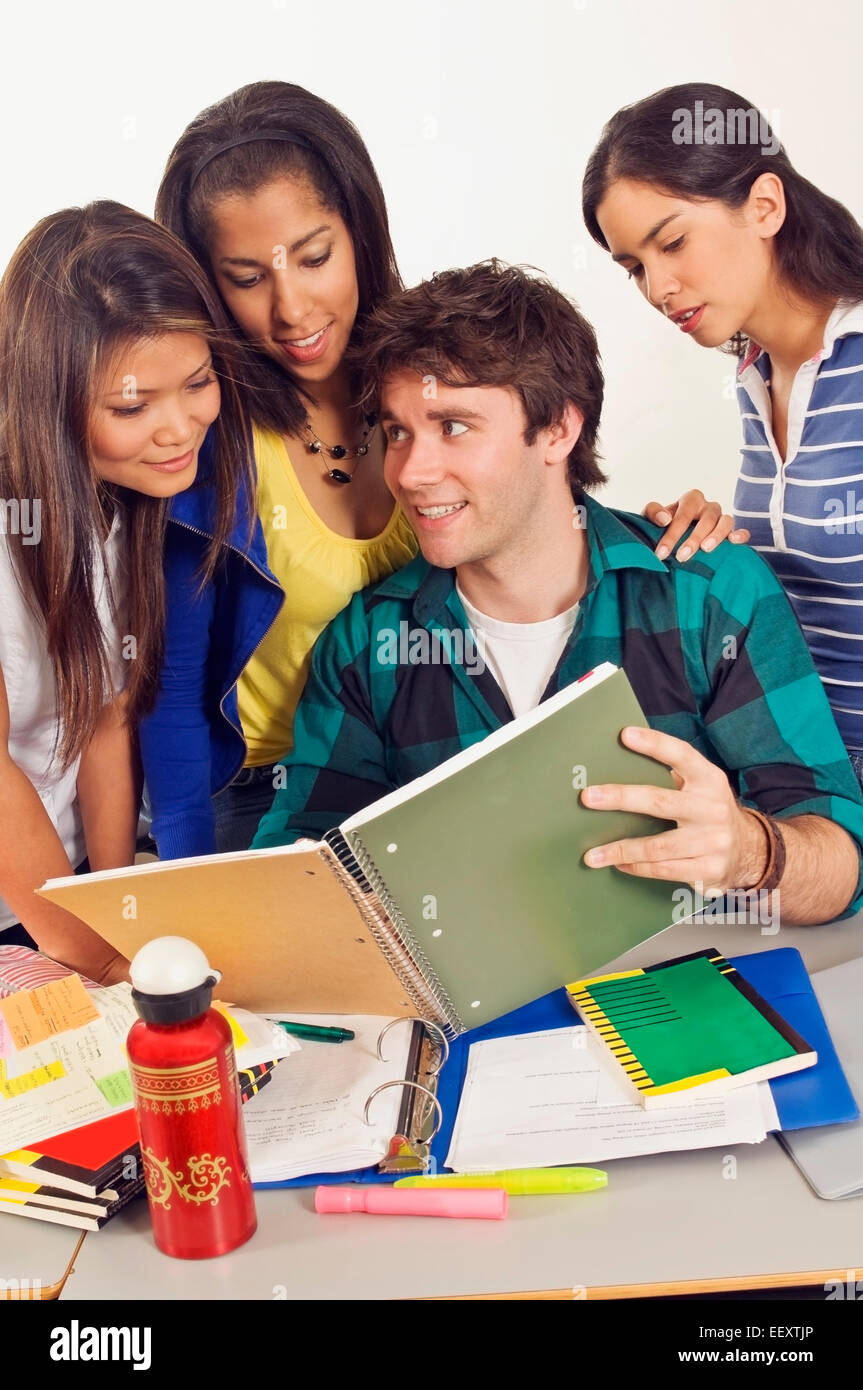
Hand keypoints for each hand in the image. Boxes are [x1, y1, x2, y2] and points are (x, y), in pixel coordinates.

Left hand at [580, 726, 767, 891]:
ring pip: (657, 846)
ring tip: (593, 854)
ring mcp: (712, 841)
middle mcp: (712, 809)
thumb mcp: (702, 788)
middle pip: (659, 801)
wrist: (751, 850)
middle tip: (588, 797)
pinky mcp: (708, 870)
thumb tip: (620, 765)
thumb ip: (672, 778)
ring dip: (620, 849)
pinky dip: (637, 867)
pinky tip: (620, 864)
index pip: (681, 755)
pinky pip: (664, 870)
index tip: (625, 735)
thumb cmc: (710, 812)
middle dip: (621, 798)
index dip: (655, 743)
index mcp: (709, 780)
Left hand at [644, 491, 749, 561]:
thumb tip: (665, 519)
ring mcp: (722, 518)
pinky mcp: (732, 531)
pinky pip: (742, 531)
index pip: (683, 515)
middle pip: (706, 519)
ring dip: (717, 536)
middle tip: (681, 557)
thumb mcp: (653, 516)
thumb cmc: (663, 524)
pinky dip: (740, 535)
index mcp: (691, 499)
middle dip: (693, 539)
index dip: (671, 535)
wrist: (676, 534)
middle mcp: (708, 507)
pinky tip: (733, 542)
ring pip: (726, 522)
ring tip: (706, 549)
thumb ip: (653, 512)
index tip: (661, 553)